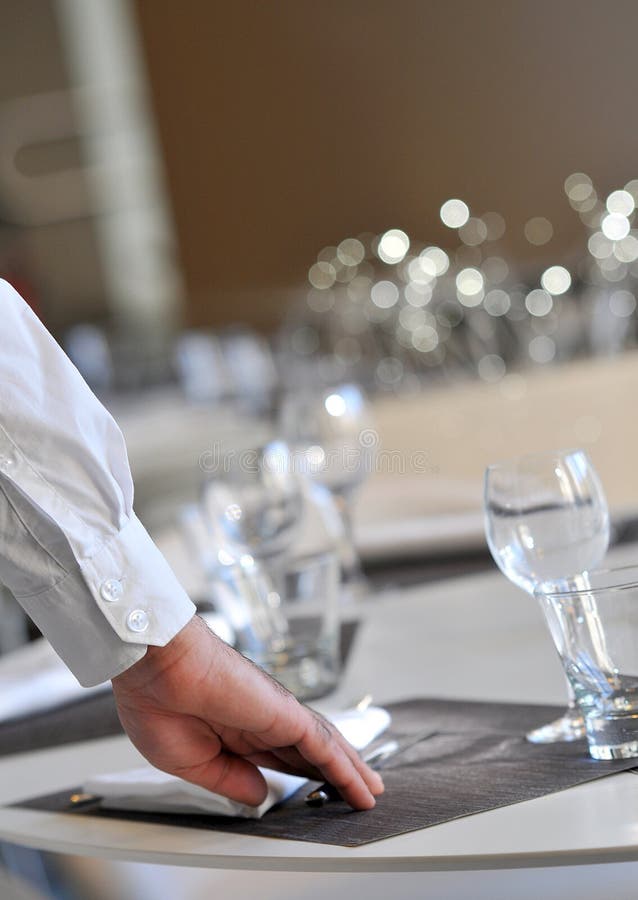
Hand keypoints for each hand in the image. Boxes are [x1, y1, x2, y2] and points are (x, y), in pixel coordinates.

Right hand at [112, 615, 383, 809]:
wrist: (157, 666)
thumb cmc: (157, 701)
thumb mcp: (191, 762)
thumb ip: (230, 779)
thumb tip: (261, 795)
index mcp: (232, 729)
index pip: (274, 756)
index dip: (296, 774)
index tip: (312, 788)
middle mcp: (259, 720)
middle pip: (306, 752)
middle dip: (330, 772)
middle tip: (353, 791)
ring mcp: (275, 715)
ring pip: (323, 748)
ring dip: (349, 771)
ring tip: (369, 792)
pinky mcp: (286, 713)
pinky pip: (323, 745)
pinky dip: (345, 766)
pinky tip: (360, 784)